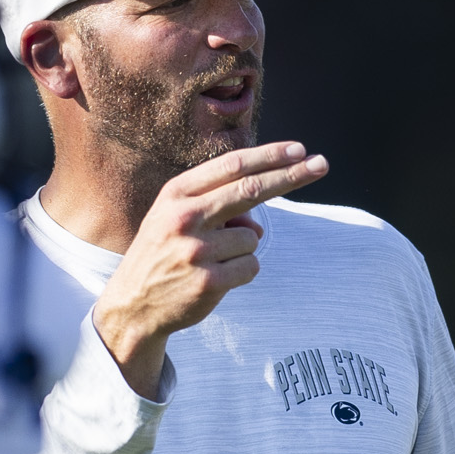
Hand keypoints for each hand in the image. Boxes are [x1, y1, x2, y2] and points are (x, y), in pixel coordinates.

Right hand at [92, 141, 327, 397]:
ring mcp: (196, 250)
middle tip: (322, 164)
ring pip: (252, 237)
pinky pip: (251, 267)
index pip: (232, 167)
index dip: (269, 157)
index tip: (299, 150)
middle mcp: (184, 217)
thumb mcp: (177, 217)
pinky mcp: (208, 282)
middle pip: (251, 190)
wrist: (132, 304)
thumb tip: (259, 226)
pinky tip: (215, 278)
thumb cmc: (164, 252)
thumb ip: (216, 205)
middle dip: (291, 175)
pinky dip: (243, 271)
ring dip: (243, 248)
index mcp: (176, 194)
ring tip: (211, 261)